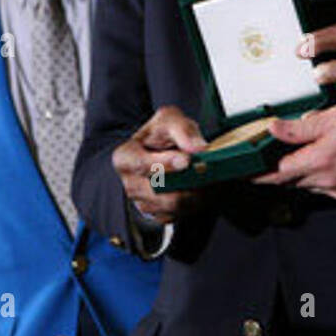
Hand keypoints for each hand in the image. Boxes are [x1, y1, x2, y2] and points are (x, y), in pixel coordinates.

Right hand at [111, 106, 206, 224]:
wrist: (162, 151)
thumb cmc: (161, 135)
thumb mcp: (169, 120)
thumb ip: (182, 129)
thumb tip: (198, 148)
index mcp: (125, 158)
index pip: (141, 164)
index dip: (164, 163)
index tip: (186, 160)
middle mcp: (130, 184)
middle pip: (159, 191)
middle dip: (185, 181)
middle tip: (207, 169)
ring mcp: (144, 203)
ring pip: (174, 205)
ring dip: (195, 192)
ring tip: (210, 176)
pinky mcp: (160, 215)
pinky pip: (181, 214)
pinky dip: (197, 202)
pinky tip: (204, 186)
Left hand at [253, 103, 335, 200]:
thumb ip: (301, 128)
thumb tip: (272, 129)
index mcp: (320, 162)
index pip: (277, 174)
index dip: (256, 173)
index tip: (241, 171)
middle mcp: (327, 183)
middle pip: (289, 182)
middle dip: (273, 173)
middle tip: (257, 163)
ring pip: (306, 185)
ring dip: (295, 174)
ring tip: (287, 158)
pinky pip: (324, 188)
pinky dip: (315, 176)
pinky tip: (318, 162)